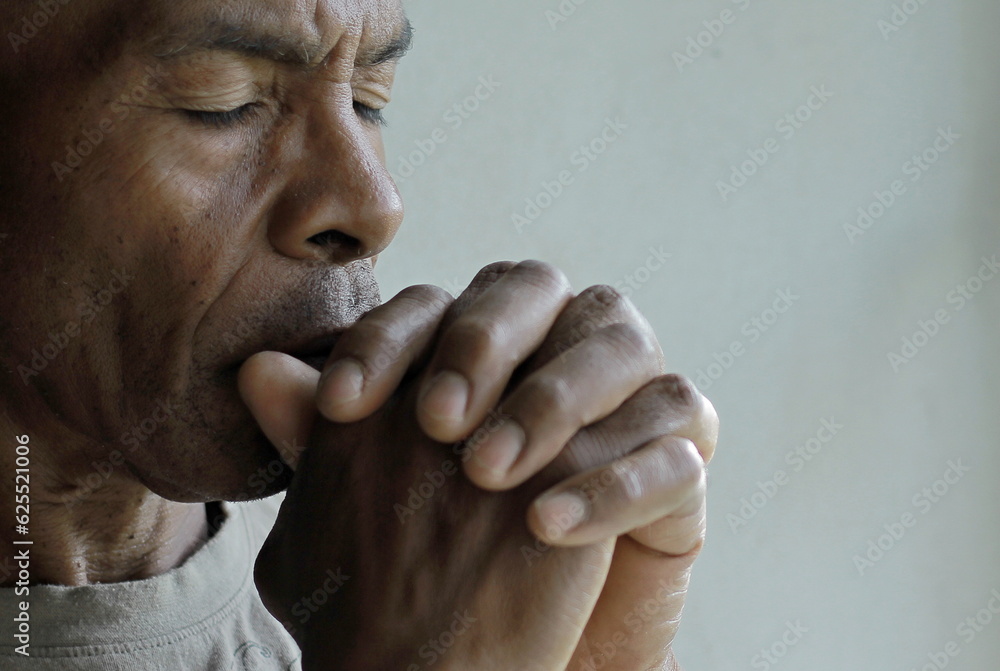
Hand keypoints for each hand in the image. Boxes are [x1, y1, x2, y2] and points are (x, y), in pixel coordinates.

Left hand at [240, 261, 717, 669]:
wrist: (493, 661)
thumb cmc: (426, 567)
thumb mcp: (359, 505)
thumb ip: (322, 437)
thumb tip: (257, 371)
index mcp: (479, 346)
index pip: (437, 302)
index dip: (388, 340)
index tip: (340, 408)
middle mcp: (555, 349)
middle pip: (538, 286)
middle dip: (483, 341)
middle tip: (435, 423)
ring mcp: (627, 398)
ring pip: (622, 341)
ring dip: (555, 395)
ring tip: (492, 471)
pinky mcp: (679, 463)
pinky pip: (678, 443)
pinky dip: (616, 478)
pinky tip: (547, 526)